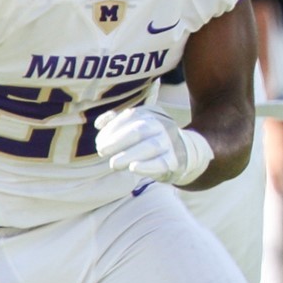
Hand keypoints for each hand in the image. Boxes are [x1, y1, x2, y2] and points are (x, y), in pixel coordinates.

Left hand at [96, 105, 213, 185]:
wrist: (184, 153)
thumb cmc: (150, 139)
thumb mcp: (136, 125)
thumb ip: (116, 122)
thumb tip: (99, 124)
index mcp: (153, 113)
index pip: (131, 116)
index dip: (112, 129)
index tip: (99, 142)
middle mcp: (164, 125)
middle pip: (140, 131)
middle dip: (118, 141)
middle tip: (102, 151)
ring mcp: (171, 143)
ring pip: (150, 147)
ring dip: (129, 155)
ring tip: (113, 164)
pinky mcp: (176, 161)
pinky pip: (161, 163)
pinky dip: (146, 166)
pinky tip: (133, 168)